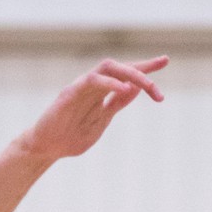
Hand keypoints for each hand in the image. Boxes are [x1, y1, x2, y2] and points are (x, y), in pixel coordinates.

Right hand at [18, 57, 166, 162]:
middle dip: (143, 72)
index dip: (146, 68)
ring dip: (131, 74)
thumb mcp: (100, 122)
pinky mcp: (70, 92)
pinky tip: (123, 90)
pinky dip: (110, 83)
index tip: (165, 62)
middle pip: (122, 67)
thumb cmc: (70, 138)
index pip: (127, 76)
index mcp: (102, 94)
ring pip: (109, 68)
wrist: (46, 149)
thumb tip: (134, 89)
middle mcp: (94, 85)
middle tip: (158, 89)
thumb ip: (115, 106)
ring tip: (147, 85)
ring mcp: (82, 87)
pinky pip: (93, 81)